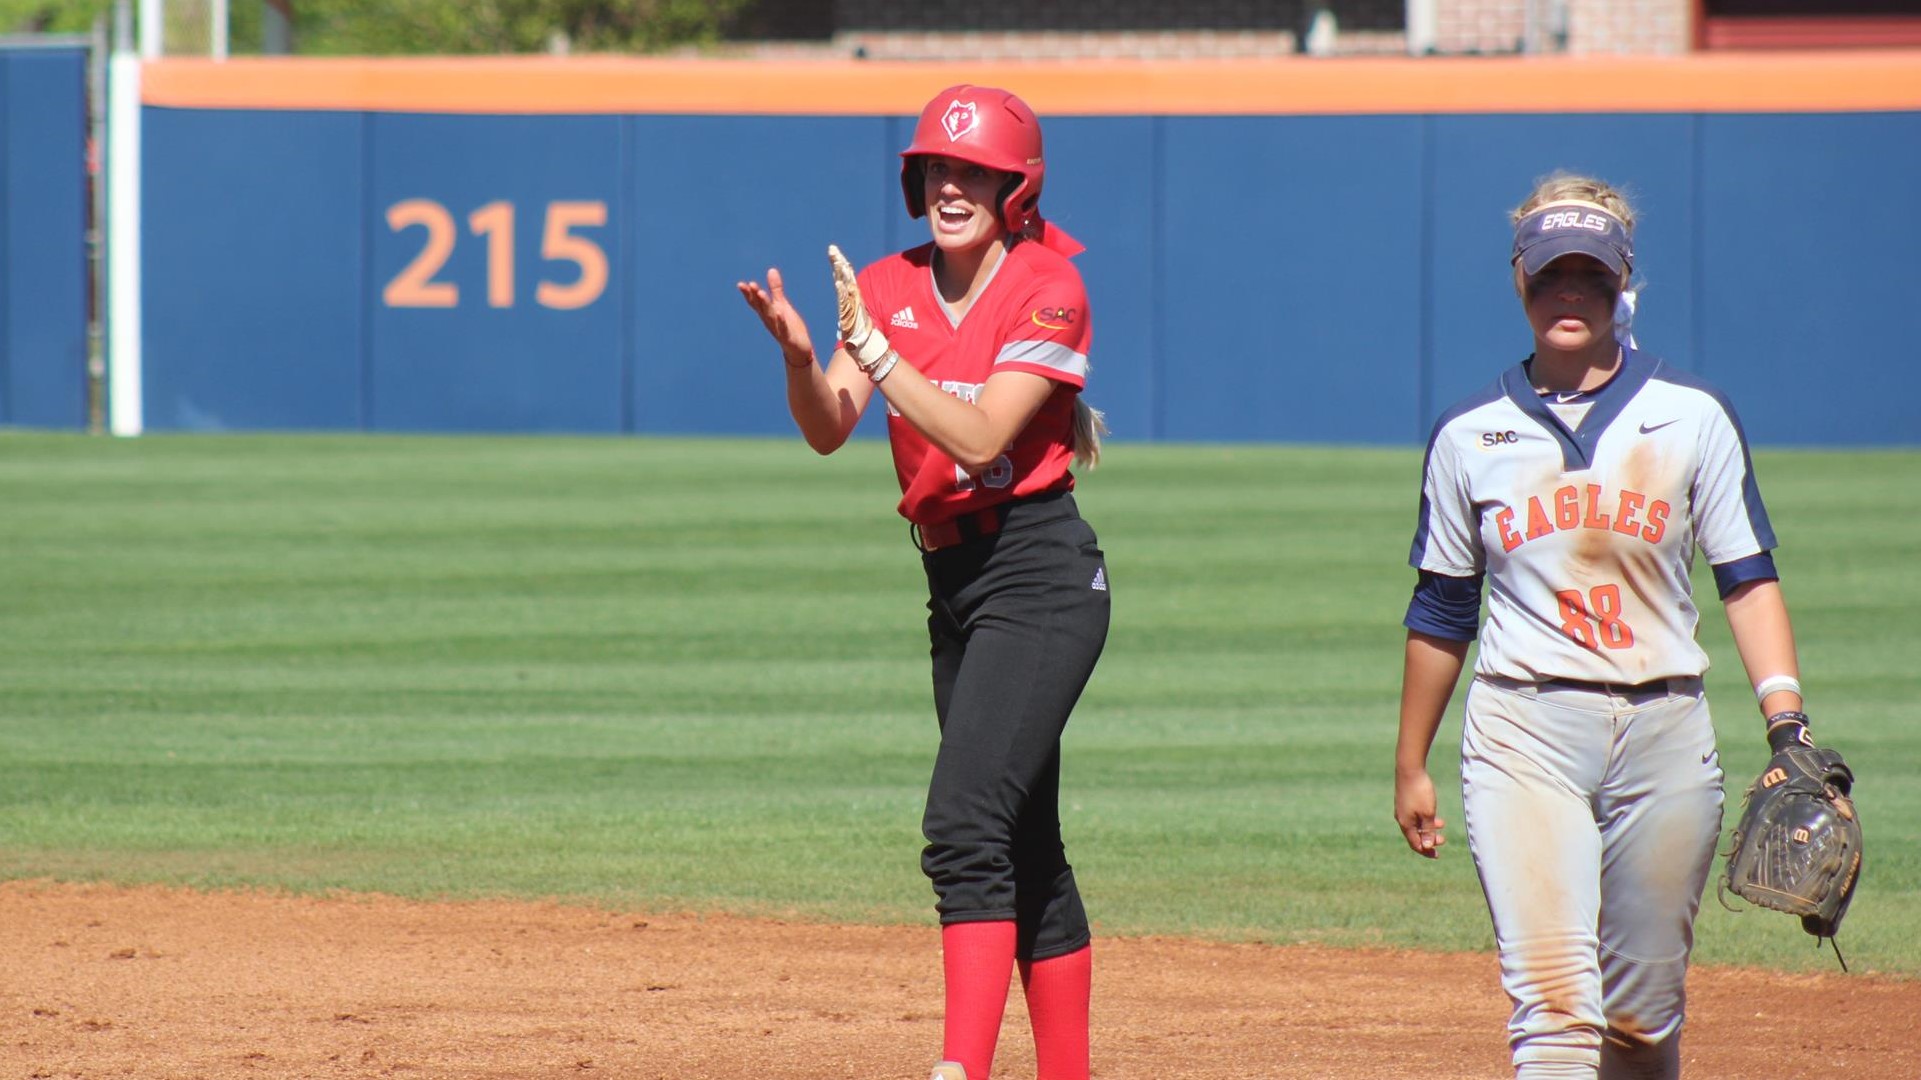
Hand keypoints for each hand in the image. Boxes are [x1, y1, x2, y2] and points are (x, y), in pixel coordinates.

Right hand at [736, 267, 816, 368]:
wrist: (798, 348)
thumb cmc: (789, 326)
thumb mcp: (782, 305)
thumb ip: (776, 289)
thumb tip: (771, 270)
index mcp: (767, 313)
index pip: (755, 302)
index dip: (748, 294)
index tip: (741, 284)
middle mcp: (769, 321)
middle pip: (761, 307)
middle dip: (756, 296)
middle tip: (751, 284)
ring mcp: (778, 329)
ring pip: (770, 316)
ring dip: (765, 305)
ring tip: (762, 293)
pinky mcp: (788, 336)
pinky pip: (783, 328)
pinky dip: (781, 321)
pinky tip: (779, 313)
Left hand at [828, 244, 889, 369]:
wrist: (870, 350)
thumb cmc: (862, 338)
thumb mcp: (854, 320)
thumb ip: (851, 312)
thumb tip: (847, 309)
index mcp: (853, 301)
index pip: (845, 281)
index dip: (840, 268)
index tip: (834, 254)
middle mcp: (855, 301)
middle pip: (846, 279)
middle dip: (839, 263)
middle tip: (832, 249)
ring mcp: (855, 307)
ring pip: (848, 286)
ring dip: (842, 273)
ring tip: (836, 259)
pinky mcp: (855, 315)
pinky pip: (848, 302)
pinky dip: (843, 292)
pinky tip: (838, 283)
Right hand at [1395, 768, 1445, 857]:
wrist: (1409, 769)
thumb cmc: (1420, 792)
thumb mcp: (1428, 814)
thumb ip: (1428, 831)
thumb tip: (1426, 846)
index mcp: (1406, 824)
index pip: (1415, 844)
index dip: (1426, 851)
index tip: (1437, 855)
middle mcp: (1401, 818)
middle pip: (1415, 835)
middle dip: (1429, 840)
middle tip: (1442, 840)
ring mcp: (1402, 809)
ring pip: (1416, 825)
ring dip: (1428, 828)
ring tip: (1441, 825)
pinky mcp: (1404, 801)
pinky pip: (1414, 816)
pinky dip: (1424, 819)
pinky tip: (1433, 813)